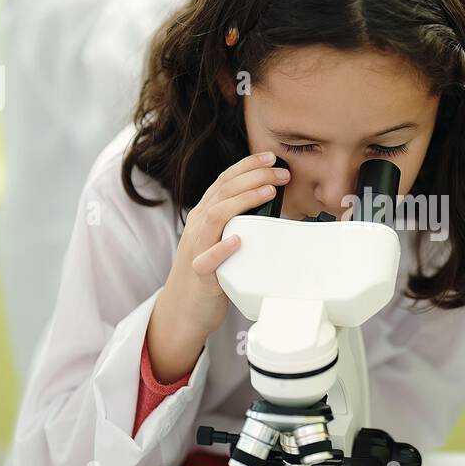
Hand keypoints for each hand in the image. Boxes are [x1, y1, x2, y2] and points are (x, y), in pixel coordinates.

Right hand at [146, 151, 289, 381]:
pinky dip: (223, 248)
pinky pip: (207, 259)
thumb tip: (271, 202)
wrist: (183, 308)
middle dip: (253, 177)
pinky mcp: (200, 274)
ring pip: (215, 216)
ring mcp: (197, 248)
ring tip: (268, 193)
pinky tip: (238, 240)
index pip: (224, 181)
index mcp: (204, 215)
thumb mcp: (222, 238)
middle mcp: (198, 226)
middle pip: (223, 192)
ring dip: (243, 201)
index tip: (271, 157)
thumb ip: (239, 220)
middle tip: (281, 173)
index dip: (247, 165)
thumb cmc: (211, 272)